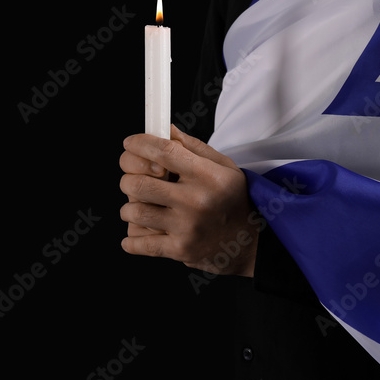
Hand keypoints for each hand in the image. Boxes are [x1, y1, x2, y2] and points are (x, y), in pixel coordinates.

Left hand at [118, 125, 259, 276]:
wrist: (252, 241)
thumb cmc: (234, 199)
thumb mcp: (224, 167)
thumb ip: (193, 147)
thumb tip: (164, 129)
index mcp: (207, 175)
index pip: (163, 151)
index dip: (139, 144)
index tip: (131, 143)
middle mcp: (196, 201)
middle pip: (138, 183)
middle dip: (128, 177)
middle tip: (133, 178)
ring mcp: (187, 228)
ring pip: (134, 212)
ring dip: (129, 208)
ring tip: (141, 207)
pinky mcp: (181, 250)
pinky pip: (139, 243)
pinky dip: (131, 239)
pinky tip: (137, 233)